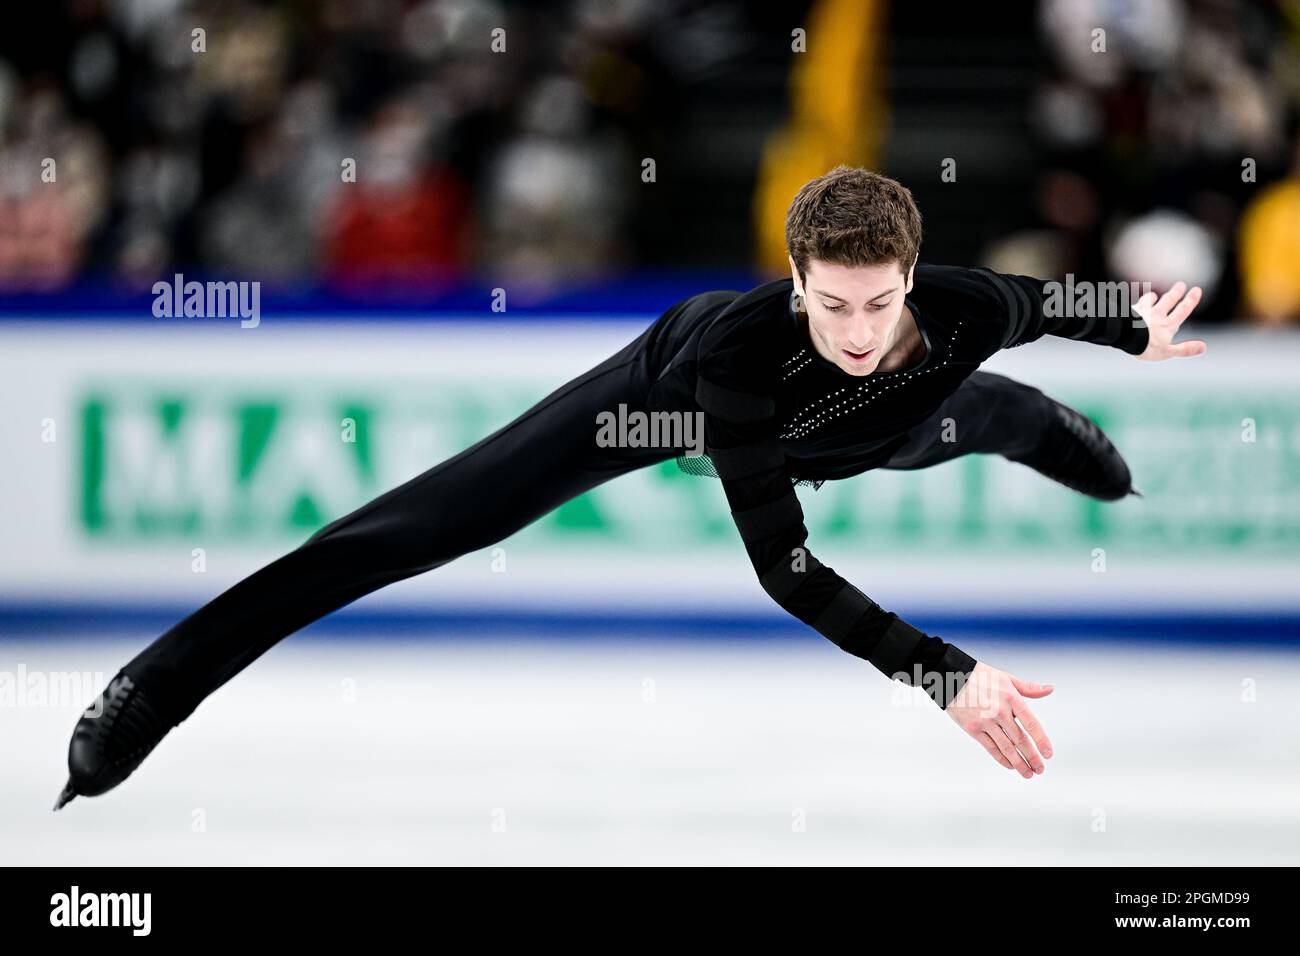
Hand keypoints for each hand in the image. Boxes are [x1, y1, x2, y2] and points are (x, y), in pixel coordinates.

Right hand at [946, 662, 1053, 777]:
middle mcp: (999, 711)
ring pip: (1006, 748)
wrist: (950, 677)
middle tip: (1040, 769)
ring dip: (1019, 763)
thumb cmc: (980, 676)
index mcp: (1011, 698)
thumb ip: (1028, 687)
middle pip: (1020, 740)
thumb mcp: (1005, 678)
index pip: (1031, 723)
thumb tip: (1049, 689)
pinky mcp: (973, 729)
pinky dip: (1002, 759)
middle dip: (1032, 757)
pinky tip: (1011, 766)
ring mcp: (985, 721)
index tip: (1048, 754)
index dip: (1042, 741)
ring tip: (1029, 773)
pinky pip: (991, 748)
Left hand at [1133, 281, 1206, 360]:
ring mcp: (1142, 312)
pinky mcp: (1129, 311)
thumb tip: (1204, 347)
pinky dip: (1136, 303)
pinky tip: (1132, 304)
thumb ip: (1184, 349)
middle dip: (1176, 293)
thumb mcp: (1167, 352)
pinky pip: (1134, 305)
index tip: (1197, 289)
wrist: (1124, 335)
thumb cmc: (1145, 346)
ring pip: (1150, 301)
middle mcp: (1156, 315)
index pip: (1182, 311)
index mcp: (1167, 326)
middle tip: (1181, 284)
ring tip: (1153, 295)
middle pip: (1168, 301)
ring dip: (1152, 297)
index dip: (1190, 300)